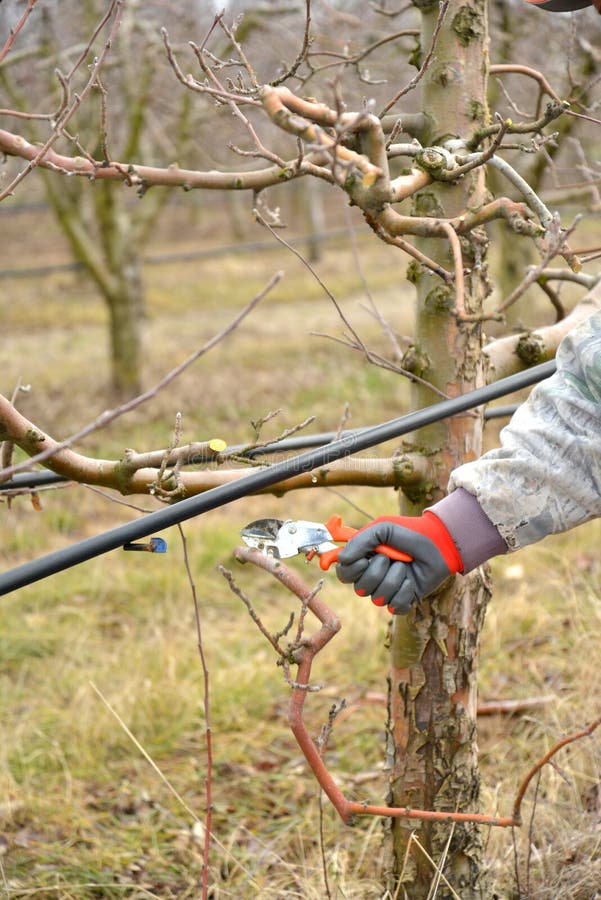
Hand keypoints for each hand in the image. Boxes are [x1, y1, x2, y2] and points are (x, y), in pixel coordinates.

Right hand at [336, 513, 462, 613]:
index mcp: (364, 558)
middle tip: (389, 558)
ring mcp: (387, 590)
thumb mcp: (384, 528)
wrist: (440, 543)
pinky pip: (394, 606)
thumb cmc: (411, 532)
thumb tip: (342, 559)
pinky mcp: (402, 600)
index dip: (350, 570)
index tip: (364, 559)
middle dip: (376, 572)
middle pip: (359, 588)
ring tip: (405, 567)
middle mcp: (372, 576)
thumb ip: (360, 540)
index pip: (344, 572)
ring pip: (377, 598)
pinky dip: (404, 593)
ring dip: (393, 580)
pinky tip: (411, 582)